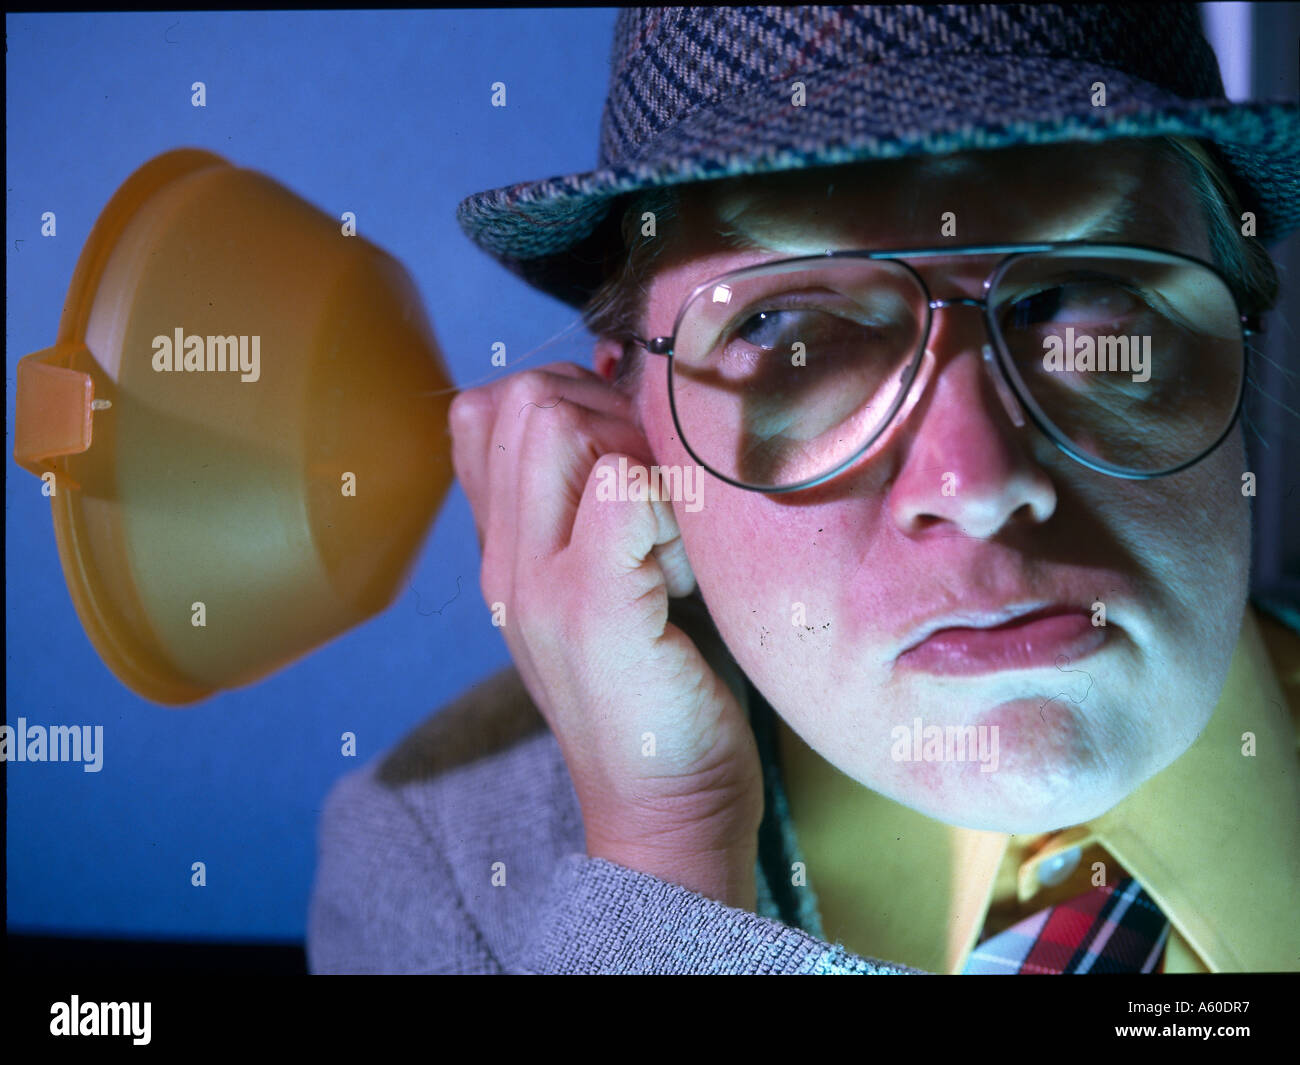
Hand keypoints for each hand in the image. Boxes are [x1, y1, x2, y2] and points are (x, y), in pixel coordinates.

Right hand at [449, 362, 763, 908]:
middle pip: (523, 398)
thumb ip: (590, 510)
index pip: (486, 408)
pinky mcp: (594, 609)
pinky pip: (623, 487)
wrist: (662, 813)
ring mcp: (538, 584)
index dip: (572, 403)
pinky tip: (686, 574)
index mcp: (501, 550)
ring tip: (670, 543)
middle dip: (613, 418)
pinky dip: (673, 506)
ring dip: (642, 459)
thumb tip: (632, 410)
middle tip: (661, 504)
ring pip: (561, 424)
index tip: (632, 469)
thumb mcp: (601, 589)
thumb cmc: (657, 693)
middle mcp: (503, 559)